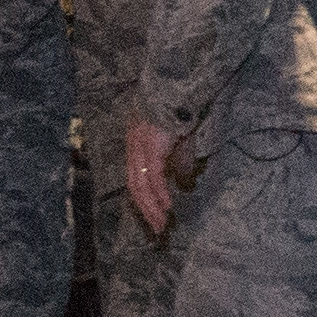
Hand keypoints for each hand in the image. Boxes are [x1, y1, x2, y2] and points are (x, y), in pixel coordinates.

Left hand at [124, 114, 189, 236]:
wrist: (172, 89)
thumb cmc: (175, 109)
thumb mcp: (176, 137)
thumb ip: (177, 158)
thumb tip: (183, 179)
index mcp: (136, 146)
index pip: (135, 178)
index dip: (143, 198)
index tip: (153, 215)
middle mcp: (133, 149)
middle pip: (134, 187)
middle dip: (145, 209)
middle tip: (157, 227)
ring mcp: (139, 149)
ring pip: (140, 186)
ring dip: (151, 207)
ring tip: (161, 223)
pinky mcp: (149, 148)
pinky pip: (152, 177)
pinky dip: (158, 193)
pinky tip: (167, 205)